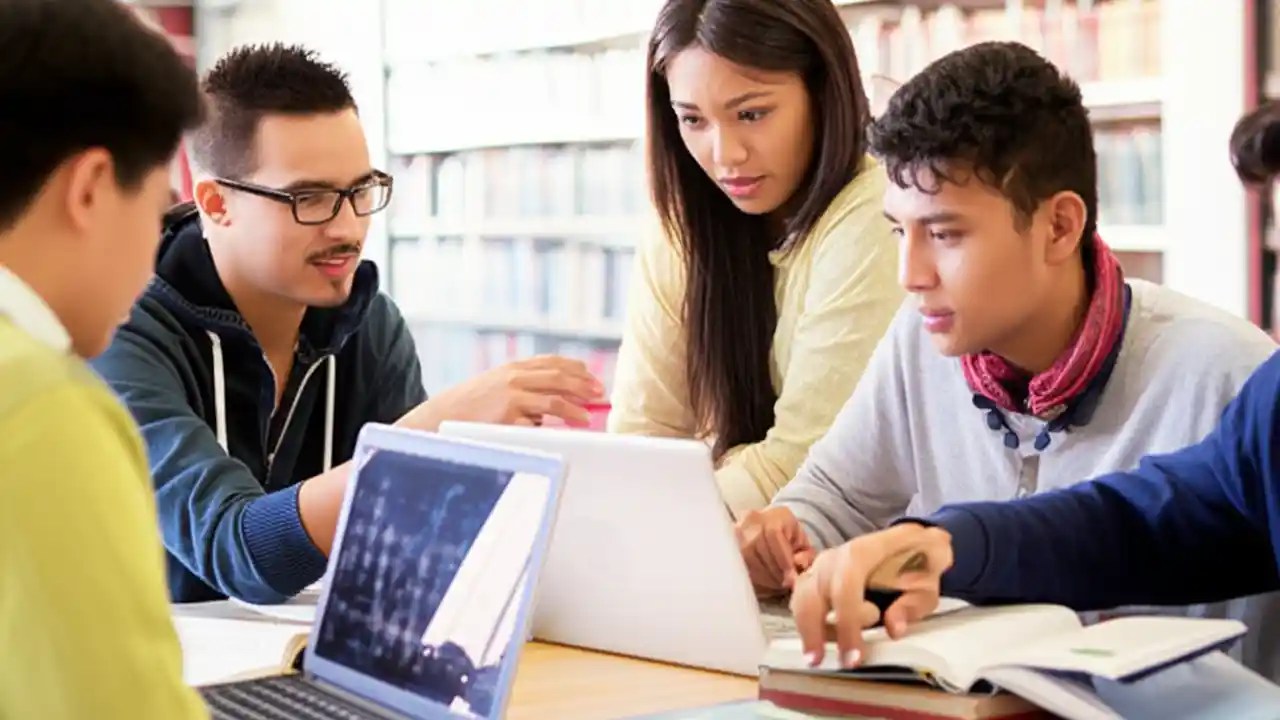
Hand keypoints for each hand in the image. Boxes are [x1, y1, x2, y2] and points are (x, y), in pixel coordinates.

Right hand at [397, 355, 604, 430]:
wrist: (442, 416)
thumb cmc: (473, 404)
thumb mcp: (497, 383)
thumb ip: (524, 383)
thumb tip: (560, 392)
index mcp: (513, 367)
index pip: (553, 362)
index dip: (577, 369)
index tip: (594, 379)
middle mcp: (514, 379)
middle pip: (559, 378)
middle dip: (583, 386)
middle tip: (599, 395)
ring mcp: (511, 399)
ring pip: (553, 402)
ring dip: (574, 410)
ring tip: (586, 418)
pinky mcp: (507, 420)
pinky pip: (537, 425)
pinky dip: (550, 429)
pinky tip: (560, 433)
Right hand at [736, 507, 813, 595]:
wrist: (775, 531)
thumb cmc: (791, 541)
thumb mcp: (805, 547)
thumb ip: (806, 556)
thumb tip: (797, 564)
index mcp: (777, 515)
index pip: (773, 534)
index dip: (781, 559)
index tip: (790, 578)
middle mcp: (753, 518)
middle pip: (757, 545)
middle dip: (772, 570)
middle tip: (782, 585)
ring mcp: (738, 529)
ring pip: (745, 554)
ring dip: (761, 575)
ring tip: (773, 584)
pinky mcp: (729, 542)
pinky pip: (738, 561)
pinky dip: (751, 575)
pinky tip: (762, 583)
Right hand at [789, 523, 952, 668]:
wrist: (909, 543)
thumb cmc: (917, 563)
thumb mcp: (927, 582)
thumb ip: (912, 604)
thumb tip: (893, 628)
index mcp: (864, 551)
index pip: (846, 584)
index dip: (847, 621)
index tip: (854, 655)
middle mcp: (835, 556)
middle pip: (814, 591)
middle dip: (815, 629)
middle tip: (820, 661)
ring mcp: (821, 565)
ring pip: (801, 596)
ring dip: (806, 629)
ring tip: (816, 657)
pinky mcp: (815, 576)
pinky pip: (800, 600)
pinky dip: (805, 622)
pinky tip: (816, 643)